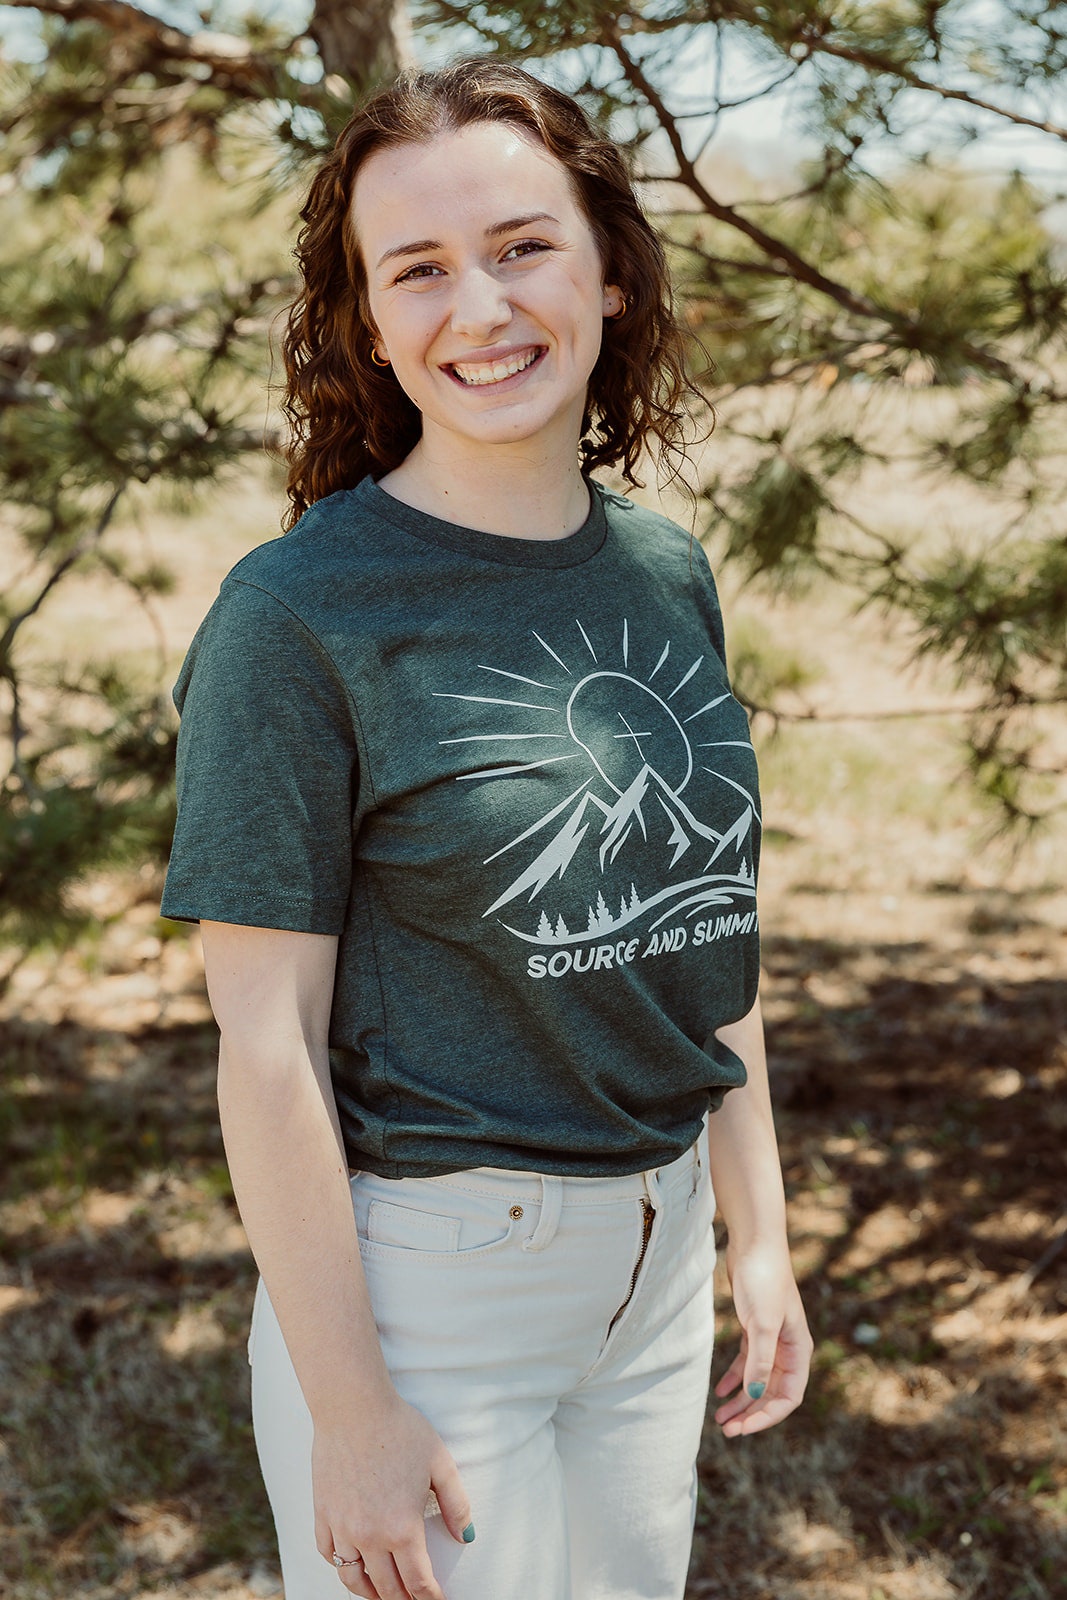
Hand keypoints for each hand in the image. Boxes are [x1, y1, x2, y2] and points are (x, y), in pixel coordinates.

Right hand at [312, 1389, 472, 1598]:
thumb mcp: (440, 1463)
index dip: (430, 1598)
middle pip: (387, 1589)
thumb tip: (465, 1537)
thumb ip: (457, 1504)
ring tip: (383, 1595)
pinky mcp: (322, 1514)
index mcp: (403, 1528)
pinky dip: (342, 1567)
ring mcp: (342, 1528)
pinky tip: (352, 1565)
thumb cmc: (400, 1429)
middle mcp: (370, 1536)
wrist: (354, 1406)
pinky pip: (329, 1554)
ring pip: (354, 1580)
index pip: (418, 1583)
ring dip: (371, 1594)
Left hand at [713, 1242, 812, 1437]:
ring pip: (758, 1380)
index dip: (767, 1416)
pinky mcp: (755, 1327)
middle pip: (771, 1392)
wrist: (754, 1243)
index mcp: (798, 1350)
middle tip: (727, 1430)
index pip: (788, 1397)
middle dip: (751, 1414)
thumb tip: (754, 1395)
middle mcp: (788, 1348)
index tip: (743, 1428)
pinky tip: (720, 1391)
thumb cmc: (764, 1280)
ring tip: (720, 1418)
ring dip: (741, 1401)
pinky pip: (747, 1362)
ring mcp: (771, 1338)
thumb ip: (760, 1360)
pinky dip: (735, 1378)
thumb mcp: (762, 1323)